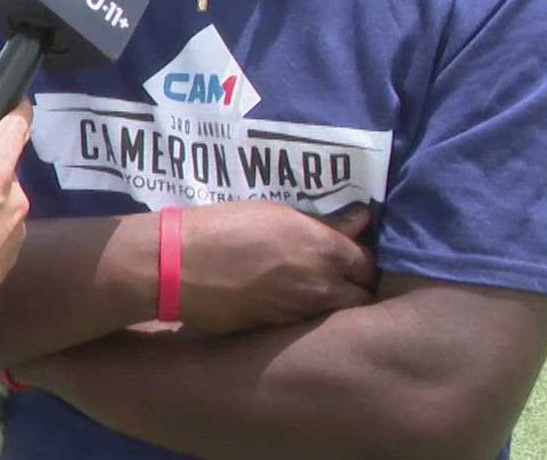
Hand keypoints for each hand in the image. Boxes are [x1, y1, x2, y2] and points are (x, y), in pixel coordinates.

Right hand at [174, 201, 375, 334]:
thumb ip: (323, 224)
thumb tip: (362, 220)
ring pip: (336, 315)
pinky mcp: (280, 333)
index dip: (358, 260)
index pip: (368, 262)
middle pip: (362, 296)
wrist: (178, 266)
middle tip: (335, 277)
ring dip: (331, 304)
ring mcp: (301, 314)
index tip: (346, 256)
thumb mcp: (276, 213)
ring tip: (308, 290)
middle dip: (354, 288)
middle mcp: (321, 286)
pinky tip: (283, 302)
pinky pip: (306, 325)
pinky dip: (304, 317)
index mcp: (325, 249)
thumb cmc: (225, 227)